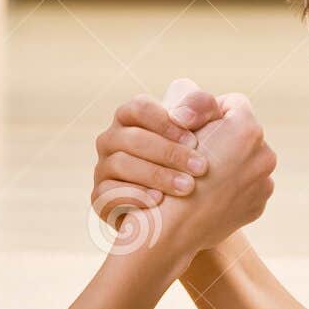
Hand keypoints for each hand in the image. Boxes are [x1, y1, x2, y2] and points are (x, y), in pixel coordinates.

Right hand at [92, 79, 222, 222]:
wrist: (192, 202)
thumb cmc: (196, 153)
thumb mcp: (206, 123)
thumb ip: (201, 105)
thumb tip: (182, 115)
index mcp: (132, 116)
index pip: (139, 108)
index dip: (166, 122)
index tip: (194, 140)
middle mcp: (112, 139)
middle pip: (132, 138)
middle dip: (168, 153)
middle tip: (200, 167)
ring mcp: (104, 168)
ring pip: (120, 164)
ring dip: (156, 175)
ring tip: (187, 187)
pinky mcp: (101, 197)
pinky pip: (106, 193)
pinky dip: (133, 195)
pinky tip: (158, 200)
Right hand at [149, 95, 274, 256]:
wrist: (172, 228)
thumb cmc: (169, 175)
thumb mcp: (180, 130)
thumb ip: (200, 111)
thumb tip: (214, 109)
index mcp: (246, 129)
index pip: (232, 104)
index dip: (209, 113)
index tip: (194, 127)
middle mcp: (263, 154)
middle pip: (243, 134)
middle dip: (224, 140)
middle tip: (198, 151)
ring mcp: (264, 182)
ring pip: (246, 161)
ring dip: (229, 164)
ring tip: (203, 175)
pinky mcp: (258, 205)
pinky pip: (247, 187)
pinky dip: (232, 188)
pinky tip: (211, 194)